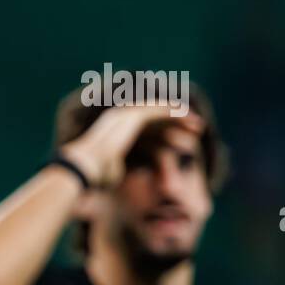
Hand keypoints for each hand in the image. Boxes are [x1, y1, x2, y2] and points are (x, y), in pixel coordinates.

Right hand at [59, 103, 203, 189]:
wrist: (86, 168)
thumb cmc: (95, 175)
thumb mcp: (114, 171)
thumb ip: (124, 167)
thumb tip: (124, 175)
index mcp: (115, 132)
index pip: (146, 130)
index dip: (166, 135)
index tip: (183, 143)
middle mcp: (119, 120)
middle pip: (155, 119)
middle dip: (177, 123)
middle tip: (197, 129)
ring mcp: (125, 115)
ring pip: (160, 111)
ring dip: (180, 116)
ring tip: (198, 124)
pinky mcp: (132, 115)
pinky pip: (159, 110)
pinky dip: (174, 112)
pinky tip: (188, 117)